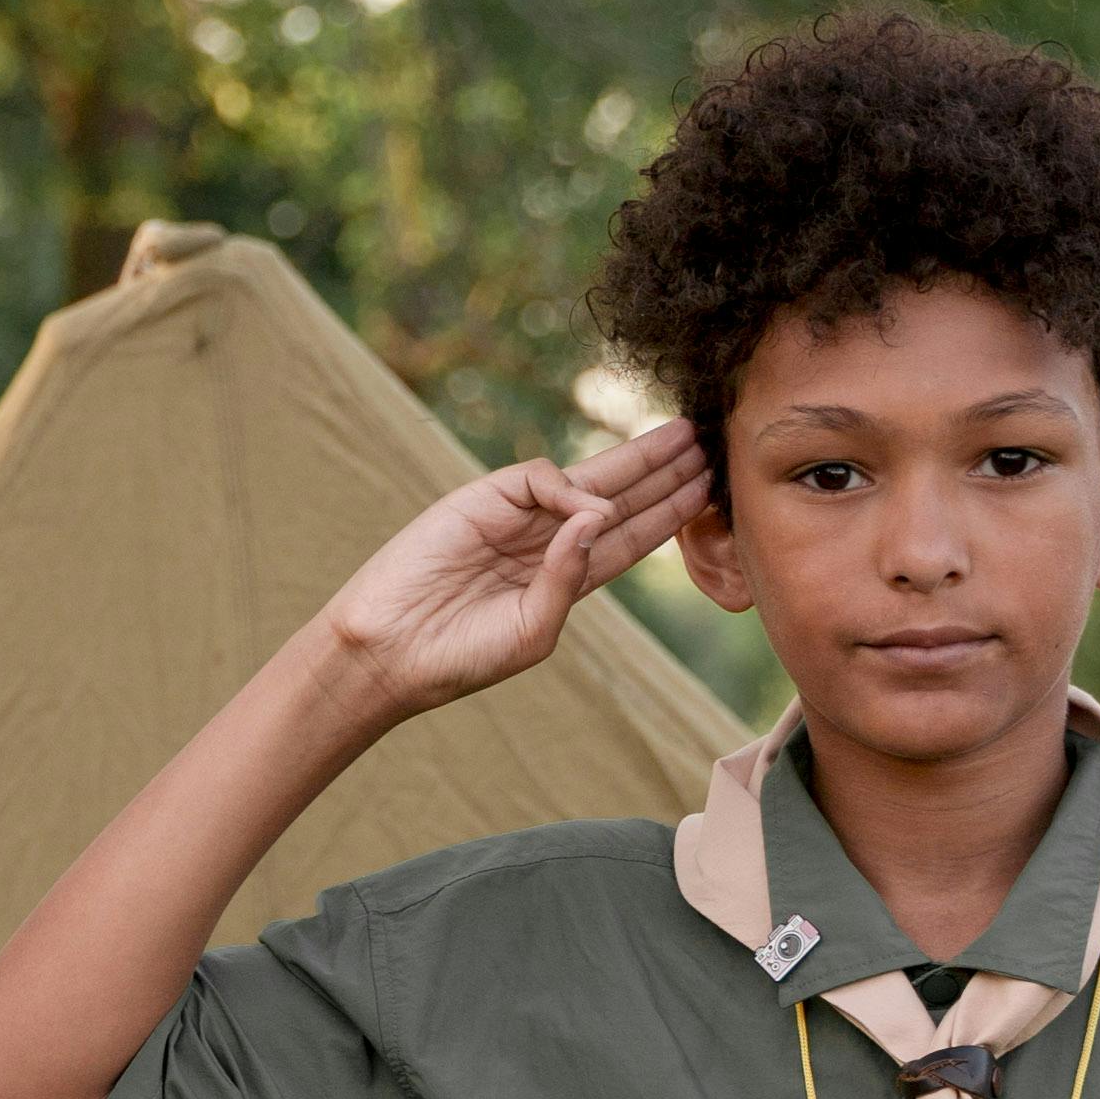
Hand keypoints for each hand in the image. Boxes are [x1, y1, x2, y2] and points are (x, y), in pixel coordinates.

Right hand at [310, 418, 714, 716]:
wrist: (391, 651)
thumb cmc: (462, 656)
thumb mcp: (535, 630)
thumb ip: (571, 576)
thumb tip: (597, 513)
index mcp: (563, 578)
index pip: (628, 536)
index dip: (669, 512)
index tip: (708, 491)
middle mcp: (545, 541)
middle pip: (618, 497)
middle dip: (663, 472)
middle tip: (707, 443)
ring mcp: (515, 517)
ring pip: (587, 478)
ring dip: (636, 460)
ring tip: (682, 441)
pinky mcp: (481, 499)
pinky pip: (536, 478)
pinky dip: (565, 486)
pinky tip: (586, 505)